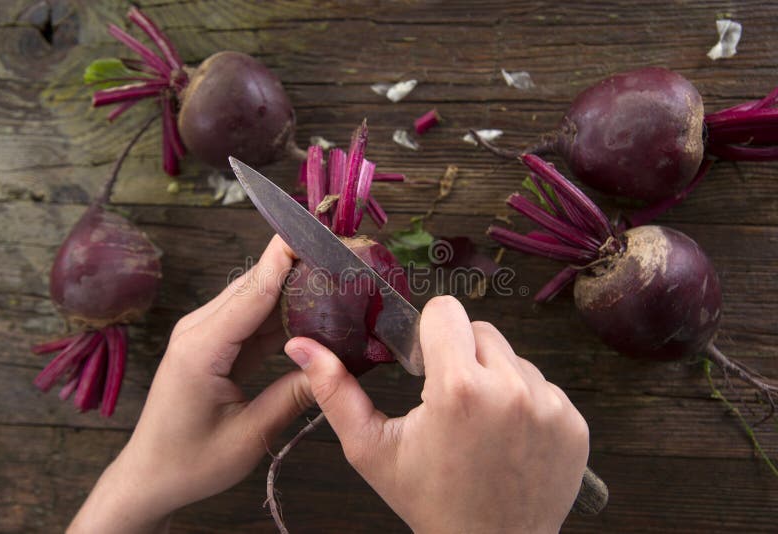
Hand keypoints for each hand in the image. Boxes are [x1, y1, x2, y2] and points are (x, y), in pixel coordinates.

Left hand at [69, 235, 314, 532]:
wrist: (151, 477)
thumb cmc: (192, 462)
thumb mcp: (249, 436)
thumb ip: (293, 397)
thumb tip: (336, 366)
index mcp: (202, 348)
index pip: (252, 291)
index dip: (284, 259)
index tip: (315, 231)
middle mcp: (200, 330)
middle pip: (255, 285)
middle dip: (296, 264)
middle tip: (342, 255)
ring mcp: (205, 334)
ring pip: (256, 298)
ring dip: (292, 287)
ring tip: (336, 276)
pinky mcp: (214, 344)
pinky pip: (253, 319)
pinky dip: (282, 313)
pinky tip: (314, 311)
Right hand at [285, 295, 589, 533]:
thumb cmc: (427, 499)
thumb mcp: (371, 450)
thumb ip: (335, 392)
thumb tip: (302, 345)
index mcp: (459, 389)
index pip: (446, 310)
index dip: (430, 333)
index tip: (426, 366)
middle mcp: (512, 389)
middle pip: (481, 330)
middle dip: (461, 355)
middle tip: (450, 400)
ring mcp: (550, 406)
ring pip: (513, 357)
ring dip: (495, 377)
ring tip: (480, 423)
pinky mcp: (575, 421)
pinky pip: (544, 385)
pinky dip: (525, 401)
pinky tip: (508, 437)